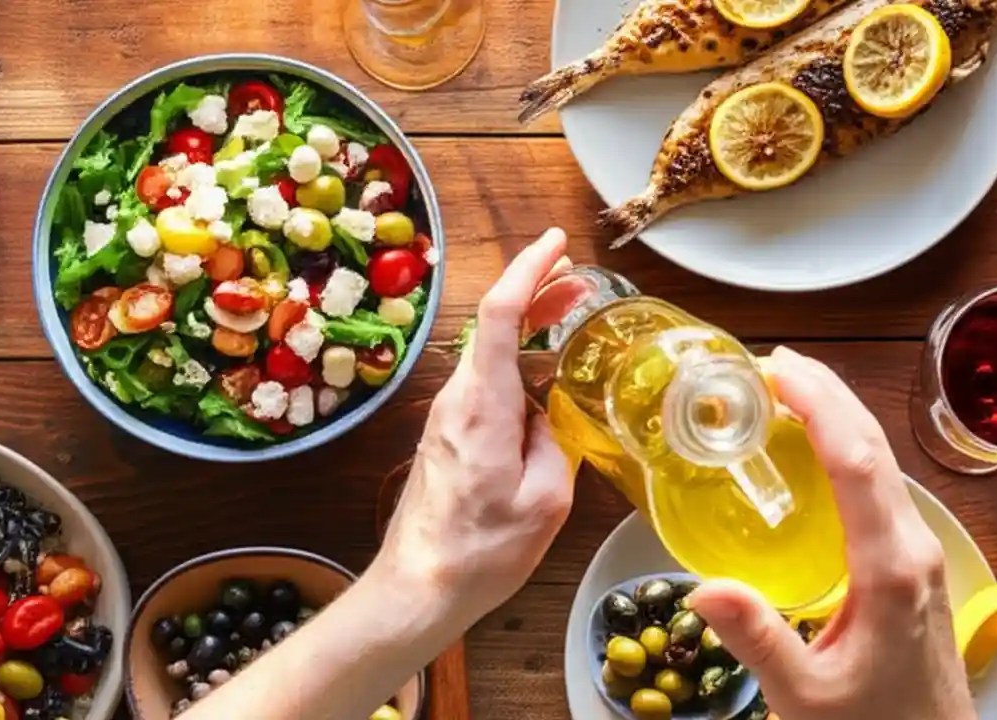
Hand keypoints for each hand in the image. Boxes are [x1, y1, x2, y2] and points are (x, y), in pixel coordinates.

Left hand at [377, 228, 575, 625]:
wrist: (418, 588)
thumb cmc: (480, 552)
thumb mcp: (545, 500)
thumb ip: (553, 441)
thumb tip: (547, 414)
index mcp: (483, 406)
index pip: (502, 314)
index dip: (529, 269)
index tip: (556, 244)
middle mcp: (457, 400)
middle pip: (495, 325)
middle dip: (537, 292)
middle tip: (578, 280)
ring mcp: (446, 416)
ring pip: (491, 353)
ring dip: (529, 328)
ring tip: (569, 319)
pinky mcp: (446, 435)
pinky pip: (485, 383)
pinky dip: (517, 363)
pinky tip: (543, 377)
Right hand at [689, 347, 974, 719]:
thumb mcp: (806, 696)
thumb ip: (758, 640)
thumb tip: (700, 587)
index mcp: (891, 569)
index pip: (859, 463)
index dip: (821, 406)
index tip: (778, 368)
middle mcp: (914, 549)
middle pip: (875, 447)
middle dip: (828, 394)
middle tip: (773, 362)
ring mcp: (920, 555)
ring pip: (883, 463)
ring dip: (840, 416)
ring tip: (789, 389)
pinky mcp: (913, 566)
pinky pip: (880, 488)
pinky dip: (847, 450)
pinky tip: (816, 451)